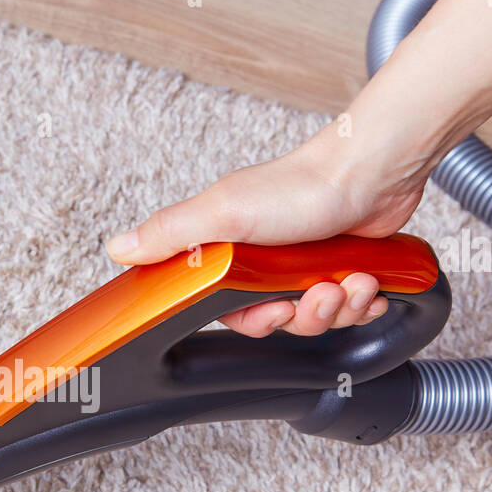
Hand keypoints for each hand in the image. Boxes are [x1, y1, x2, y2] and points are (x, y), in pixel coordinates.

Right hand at [105, 130, 425, 336]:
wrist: (373, 169)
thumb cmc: (302, 185)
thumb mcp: (223, 212)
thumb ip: (170, 233)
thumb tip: (118, 248)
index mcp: (231, 250)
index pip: (231, 311)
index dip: (257, 321)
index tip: (275, 309)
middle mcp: (267, 260)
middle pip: (279, 320)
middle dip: (306, 314)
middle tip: (320, 291)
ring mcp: (306, 264)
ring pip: (318, 318)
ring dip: (339, 306)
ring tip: (349, 280)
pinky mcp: (342, 266)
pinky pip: (352, 308)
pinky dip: (364, 301)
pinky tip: (367, 279)